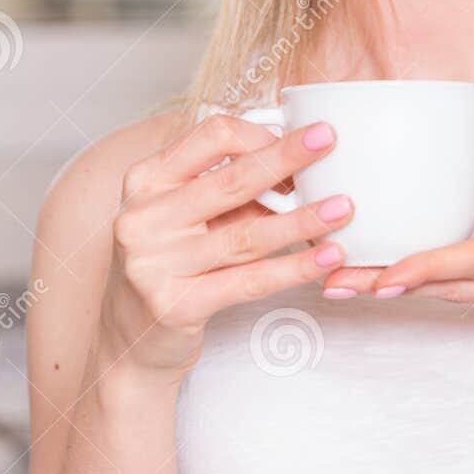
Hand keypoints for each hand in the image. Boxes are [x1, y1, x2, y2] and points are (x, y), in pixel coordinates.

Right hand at [98, 112, 354, 379]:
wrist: (129, 338)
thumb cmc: (168, 264)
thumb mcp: (185, 215)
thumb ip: (229, 189)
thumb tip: (298, 160)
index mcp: (145, 180)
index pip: (210, 137)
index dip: (260, 135)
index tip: (301, 137)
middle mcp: (143, 217)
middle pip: (231, 180)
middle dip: (287, 159)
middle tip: (330, 141)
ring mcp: (154, 263)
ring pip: (246, 235)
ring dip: (303, 220)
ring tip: (344, 208)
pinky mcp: (174, 305)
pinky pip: (249, 281)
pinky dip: (295, 268)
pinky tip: (328, 258)